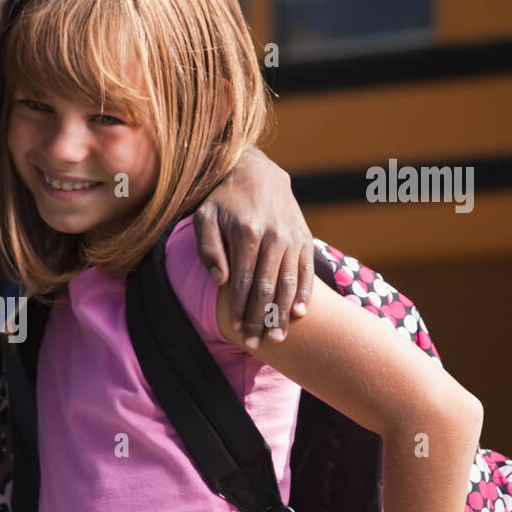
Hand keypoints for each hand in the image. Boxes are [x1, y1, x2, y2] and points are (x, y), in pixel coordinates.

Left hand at [192, 147, 313, 346]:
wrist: (255, 169)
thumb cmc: (223, 199)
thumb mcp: (204, 216)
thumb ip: (208, 248)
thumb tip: (221, 281)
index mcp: (247, 233)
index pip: (244, 281)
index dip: (241, 308)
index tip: (238, 330)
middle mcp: (273, 236)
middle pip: (268, 287)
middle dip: (262, 318)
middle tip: (258, 342)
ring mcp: (292, 237)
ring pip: (289, 282)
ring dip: (283, 313)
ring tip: (278, 337)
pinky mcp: (304, 237)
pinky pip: (307, 270)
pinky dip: (305, 293)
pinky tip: (301, 313)